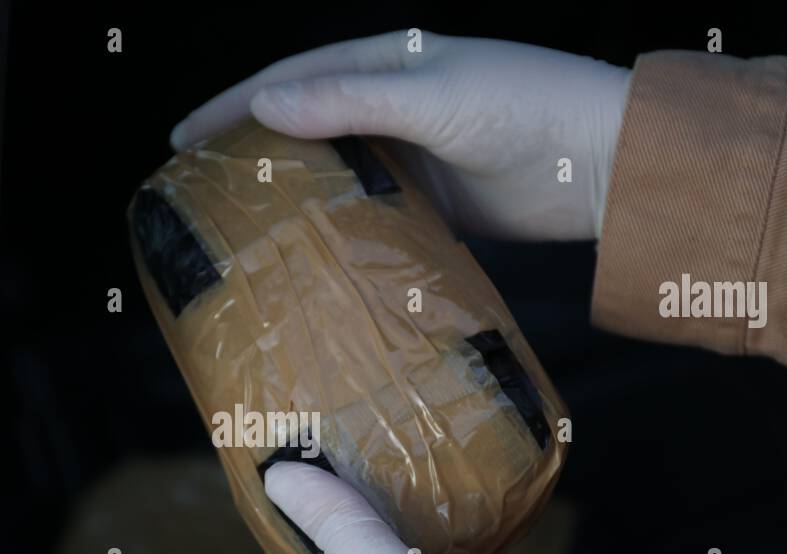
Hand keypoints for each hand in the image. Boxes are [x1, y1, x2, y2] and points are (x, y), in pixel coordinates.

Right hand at [171, 32, 630, 240]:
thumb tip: (264, 103)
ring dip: (291, 199)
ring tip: (241, 231)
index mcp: (387, 65)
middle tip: (199, 191)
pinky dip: (339, 233)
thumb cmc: (524, 106)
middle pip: (304, 130)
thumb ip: (348, 101)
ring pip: (334, 177)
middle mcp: (393, 109)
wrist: (604, 163)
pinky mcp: (434, 207)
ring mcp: (412, 159)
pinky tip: (311, 256)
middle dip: (251, 154)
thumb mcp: (429, 95)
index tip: (183, 138)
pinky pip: (371, 217)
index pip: (291, 80)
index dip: (234, 106)